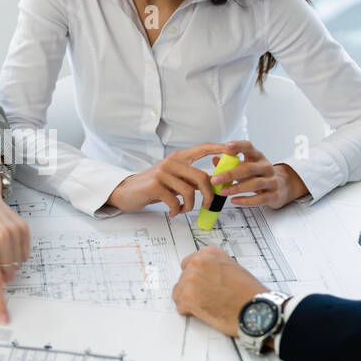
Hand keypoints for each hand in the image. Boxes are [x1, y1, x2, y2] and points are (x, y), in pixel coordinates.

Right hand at [105, 143, 234, 215]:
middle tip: (208, 205)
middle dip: (209, 194)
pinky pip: (175, 201)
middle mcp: (171, 162)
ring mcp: (162, 172)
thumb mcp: (174, 179)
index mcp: (178, 158)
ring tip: (184, 210)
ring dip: (190, 206)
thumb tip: (213, 185)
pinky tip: (173, 212)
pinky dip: (177, 210)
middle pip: (201, 176)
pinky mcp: (155, 185)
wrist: (127, 192)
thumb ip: (190, 179)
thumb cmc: (154, 187)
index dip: (218, 148)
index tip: (233, 150)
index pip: (202, 149)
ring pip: (189, 191)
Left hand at [172, 246, 267, 335]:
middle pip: (183, 278)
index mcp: (209, 254)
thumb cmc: (249, 293)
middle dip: (192, 289)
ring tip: (207, 306)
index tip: (201, 284)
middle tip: (207, 298)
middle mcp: (198, 263)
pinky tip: (204, 312)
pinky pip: (180, 306)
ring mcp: (191, 279)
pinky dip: (189, 312)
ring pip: (178, 292)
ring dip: (189, 301)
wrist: (256, 309)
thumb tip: (204, 277)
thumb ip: (214, 269)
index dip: (195, 276)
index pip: (188, 263)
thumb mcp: (232, 269)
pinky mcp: (188, 297)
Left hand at [209, 141, 308, 209]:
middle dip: (230, 174)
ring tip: (223, 191)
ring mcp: (271, 181)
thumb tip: (215, 160)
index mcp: (258, 157)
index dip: (238, 146)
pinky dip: (245, 200)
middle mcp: (266, 167)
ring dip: (236, 188)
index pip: (249, 147)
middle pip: (249, 168)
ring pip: (254, 184)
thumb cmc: (259, 175)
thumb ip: (231, 163)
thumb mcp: (246, 166)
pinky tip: (234, 200)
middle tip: (216, 179)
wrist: (282, 186)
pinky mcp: (274, 195)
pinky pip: (259, 199)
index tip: (226, 147)